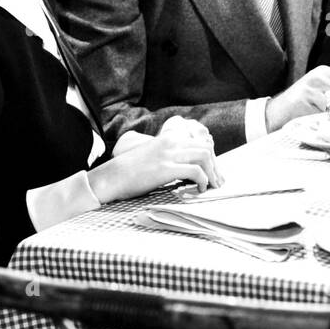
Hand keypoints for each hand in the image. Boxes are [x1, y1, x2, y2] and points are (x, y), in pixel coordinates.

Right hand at [88, 126, 223, 203]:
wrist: (112, 177)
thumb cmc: (131, 171)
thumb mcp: (154, 156)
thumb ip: (171, 157)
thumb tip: (189, 168)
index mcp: (169, 138)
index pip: (200, 143)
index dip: (211, 158)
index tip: (214, 172)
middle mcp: (172, 143)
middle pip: (206, 149)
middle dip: (215, 166)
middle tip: (217, 182)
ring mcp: (169, 155)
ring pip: (204, 158)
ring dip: (211, 173)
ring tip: (211, 186)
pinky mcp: (166, 169)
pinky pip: (195, 172)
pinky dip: (202, 181)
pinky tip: (198, 189)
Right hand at [265, 66, 329, 130]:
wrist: (274, 113)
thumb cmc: (301, 105)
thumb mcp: (320, 92)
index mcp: (325, 72)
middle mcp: (319, 76)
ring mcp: (311, 87)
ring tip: (325, 120)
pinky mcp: (304, 99)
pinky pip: (323, 114)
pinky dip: (323, 122)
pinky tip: (315, 121)